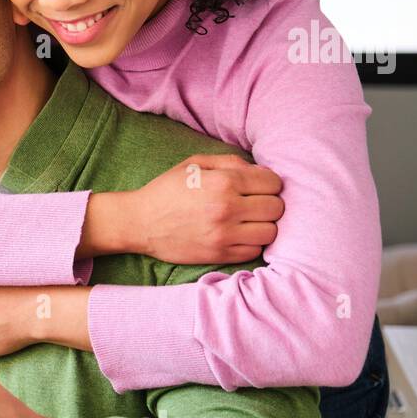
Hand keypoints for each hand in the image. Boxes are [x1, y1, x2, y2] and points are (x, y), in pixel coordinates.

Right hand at [116, 153, 283, 263]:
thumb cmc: (167, 190)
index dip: (269, 183)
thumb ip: (231, 162)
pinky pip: (255, 251)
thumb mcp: (195, 164)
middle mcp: (227, 208)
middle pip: (276, 208)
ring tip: (248, 221)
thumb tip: (261, 171)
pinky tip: (238, 235)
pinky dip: (251, 243)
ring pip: (271, 232)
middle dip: (269, 203)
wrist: (139, 222)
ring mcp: (224, 235)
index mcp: (224, 181)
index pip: (273, 183)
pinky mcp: (219, 255)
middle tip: (253, 204)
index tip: (258, 186)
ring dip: (263, 225)